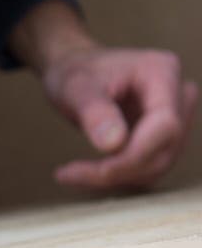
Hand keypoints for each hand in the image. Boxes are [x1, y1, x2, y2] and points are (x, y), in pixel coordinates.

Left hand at [42, 46, 196, 189]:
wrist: (73, 70)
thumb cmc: (74, 72)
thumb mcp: (74, 88)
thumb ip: (94, 112)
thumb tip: (114, 144)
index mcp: (162, 73)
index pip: (165, 127)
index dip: (134, 156)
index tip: (96, 170)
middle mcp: (177, 96)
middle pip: (164, 151)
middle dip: (119, 171)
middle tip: (69, 174)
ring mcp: (174, 118)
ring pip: (158, 165)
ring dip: (116, 177)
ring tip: (71, 173)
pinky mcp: (161, 137)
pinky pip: (147, 167)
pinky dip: (117, 176)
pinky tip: (85, 172)